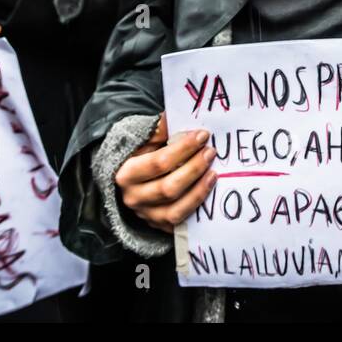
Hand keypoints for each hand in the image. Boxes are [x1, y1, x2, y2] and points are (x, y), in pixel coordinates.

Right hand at [114, 114, 217, 232]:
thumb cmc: (139, 158)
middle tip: (211, 152)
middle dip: (194, 168)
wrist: (130, 186)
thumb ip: (159, 131)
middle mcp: (134, 198)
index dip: (183, 149)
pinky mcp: (159, 227)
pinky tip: (207, 192)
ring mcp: (146, 216)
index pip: (158, 162)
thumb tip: (176, 115)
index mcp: (126, 174)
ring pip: (175, 210)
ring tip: (214, 173)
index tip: (202, 135)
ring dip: (198, 191)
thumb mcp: (143, 142)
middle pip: (168, 187)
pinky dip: (196, 208)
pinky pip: (180, 223)